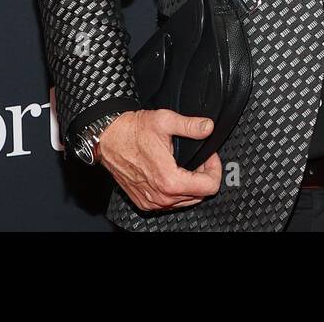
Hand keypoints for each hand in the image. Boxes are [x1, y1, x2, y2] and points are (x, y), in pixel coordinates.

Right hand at [96, 110, 222, 211]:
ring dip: (190, 183)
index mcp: (170, 180)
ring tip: (186, 164)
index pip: (210, 186)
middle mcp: (161, 196)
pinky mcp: (143, 202)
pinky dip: (176, 190)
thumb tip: (208, 127)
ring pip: (185, 200)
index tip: (209, 157)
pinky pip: (169, 202)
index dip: (215, 168)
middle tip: (199, 158)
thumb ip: (191, 125)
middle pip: (199, 195)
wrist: (108, 138)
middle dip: (204, 175)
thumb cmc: (132, 131)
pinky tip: (172, 172)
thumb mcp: (165, 120)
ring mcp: (152, 201)